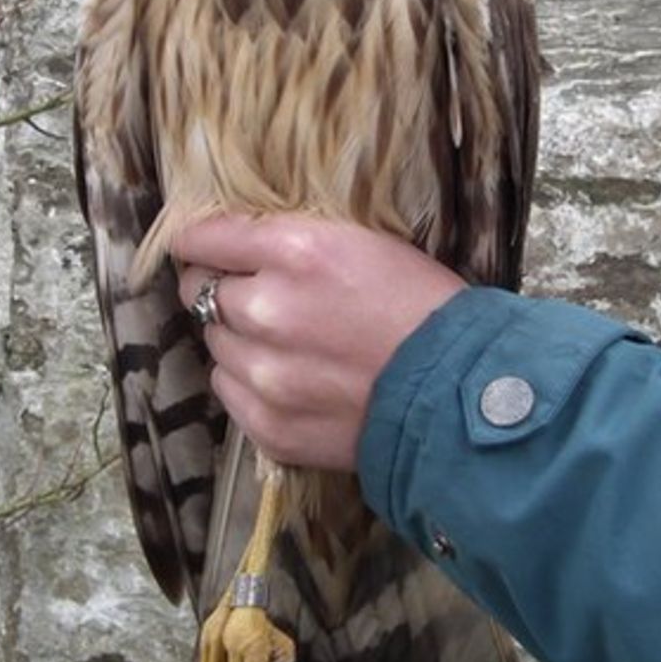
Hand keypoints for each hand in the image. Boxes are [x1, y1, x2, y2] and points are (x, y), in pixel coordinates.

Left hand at [175, 216, 463, 470]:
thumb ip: (291, 241)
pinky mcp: (269, 424)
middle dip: (221, 288)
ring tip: (287, 342)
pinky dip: (249, 381)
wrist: (460, 392)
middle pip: (199, 291)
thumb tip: (234, 243)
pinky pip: (229, 390)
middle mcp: (268, 309)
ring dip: (238, 337)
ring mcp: (265, 373)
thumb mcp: (363, 243)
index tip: (207, 248)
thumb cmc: (422, 306)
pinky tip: (290, 377)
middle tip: (256, 295)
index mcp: (296, 251)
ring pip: (215, 342)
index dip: (202, 243)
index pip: (203, 237)